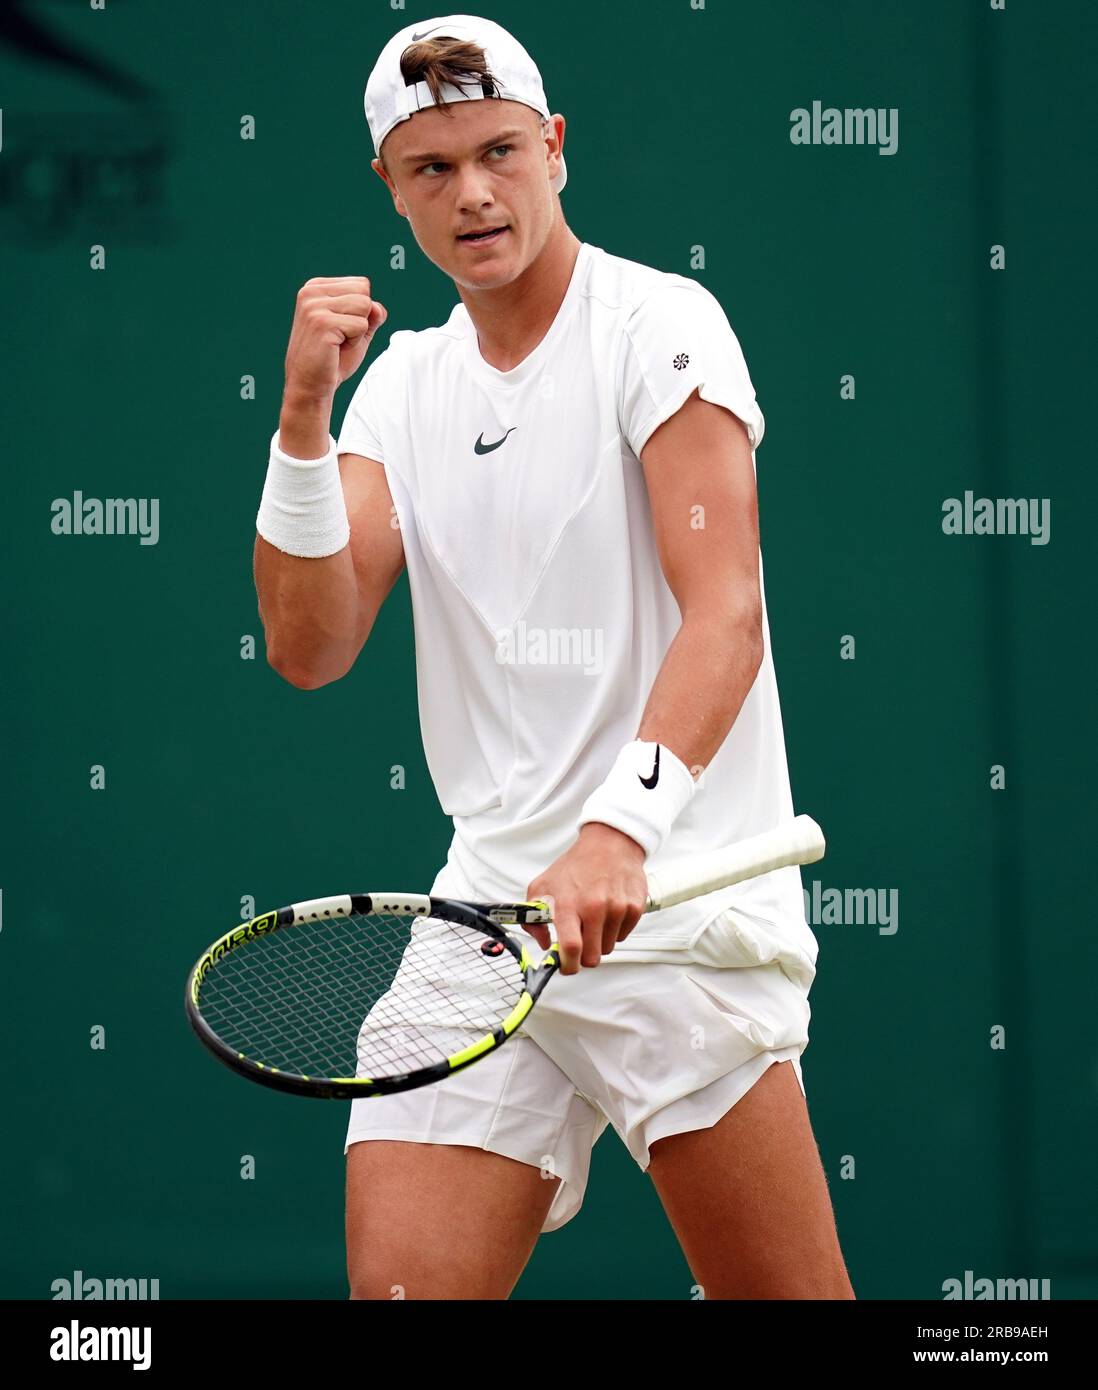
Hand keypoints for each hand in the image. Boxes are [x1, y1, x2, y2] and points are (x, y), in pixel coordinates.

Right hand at [283, 276, 387, 404]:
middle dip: (361, 319)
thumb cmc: (332, 359)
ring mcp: (314, 306)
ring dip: (358, 330)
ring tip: (338, 342)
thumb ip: (371, 314)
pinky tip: (335, 349)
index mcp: (316, 287)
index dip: (360, 311)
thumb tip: (378, 307)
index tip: (340, 328)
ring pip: (364, 306)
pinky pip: (361, 325)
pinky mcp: (322, 323)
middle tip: (340, 337)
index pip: (361, 284)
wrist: (311, 385)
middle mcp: (311, 292)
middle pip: (364, 292)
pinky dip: (355, 341)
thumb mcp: (356, 330)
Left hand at [526, 823, 647, 974]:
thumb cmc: (575, 866)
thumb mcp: (542, 886)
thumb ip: (534, 919)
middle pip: (592, 956)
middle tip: (580, 942)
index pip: (571, 948)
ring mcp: (617, 908)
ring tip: (594, 918)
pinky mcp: (635, 908)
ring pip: (608, 948)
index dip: (568, 965)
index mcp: (569, 904)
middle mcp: (595, 907)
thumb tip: (542, 943)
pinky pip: (623, 936)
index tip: (566, 965)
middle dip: (584, 956)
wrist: (609, 844)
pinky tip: (608, 911)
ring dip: (599, 940)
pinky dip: (614, 930)